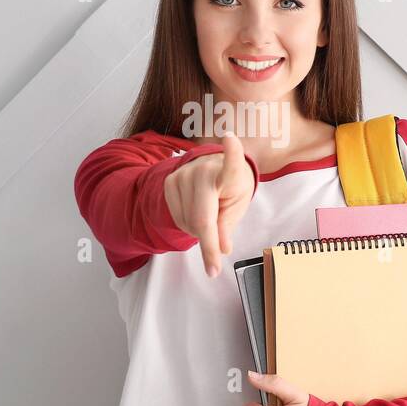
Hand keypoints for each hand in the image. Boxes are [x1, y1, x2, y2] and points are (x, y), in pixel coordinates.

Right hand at [163, 133, 254, 277]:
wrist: (212, 169)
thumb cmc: (231, 189)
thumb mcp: (237, 206)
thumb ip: (228, 226)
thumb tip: (222, 247)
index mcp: (229, 174)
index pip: (231, 165)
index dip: (232, 153)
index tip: (231, 138)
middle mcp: (203, 171)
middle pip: (202, 218)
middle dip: (208, 244)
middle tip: (214, 267)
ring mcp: (183, 176)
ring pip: (187, 222)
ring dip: (198, 232)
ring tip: (208, 219)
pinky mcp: (169, 182)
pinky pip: (176, 217)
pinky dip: (187, 225)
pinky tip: (194, 213)